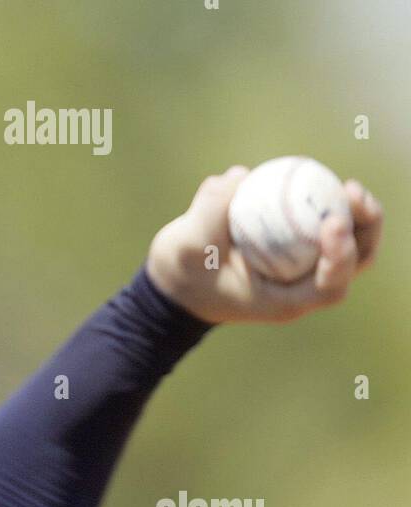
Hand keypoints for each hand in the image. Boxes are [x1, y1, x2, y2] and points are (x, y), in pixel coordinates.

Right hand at [146, 165, 382, 323]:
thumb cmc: (180, 275)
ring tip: (345, 185)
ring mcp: (300, 267)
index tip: (330, 221)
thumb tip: (240, 175)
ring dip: (355, 213)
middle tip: (349, 193)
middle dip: (364, 228)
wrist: (173, 284)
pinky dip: (328, 203)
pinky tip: (318, 177)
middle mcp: (299, 287)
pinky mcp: (294, 246)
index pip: (331, 284)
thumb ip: (209, 212)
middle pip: (354, 261)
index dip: (342, 254)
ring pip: (348, 241)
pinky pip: (323, 223)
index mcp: (283, 301)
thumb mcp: (184, 246)